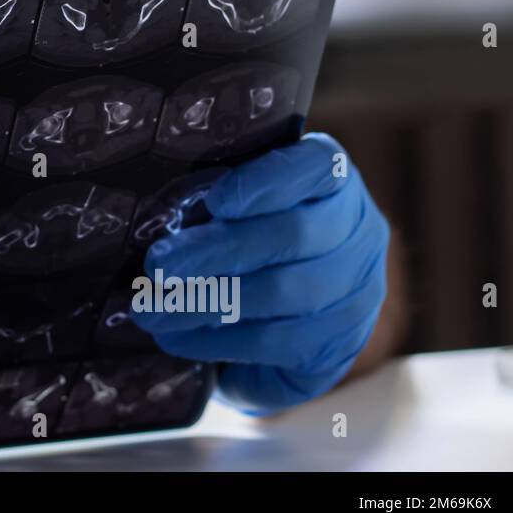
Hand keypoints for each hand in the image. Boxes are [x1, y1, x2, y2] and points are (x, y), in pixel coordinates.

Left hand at [131, 133, 388, 414]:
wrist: (276, 324)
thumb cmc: (243, 243)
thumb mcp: (233, 209)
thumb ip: (212, 202)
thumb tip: (156, 217)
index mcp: (333, 181)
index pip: (315, 168)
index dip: (267, 182)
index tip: (215, 200)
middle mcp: (360, 231)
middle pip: (293, 235)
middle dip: (216, 251)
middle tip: (158, 265)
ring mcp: (358, 291)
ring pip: (284, 294)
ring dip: (207, 302)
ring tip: (152, 310)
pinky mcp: (340, 344)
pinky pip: (276, 341)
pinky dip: (218, 341)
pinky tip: (176, 338)